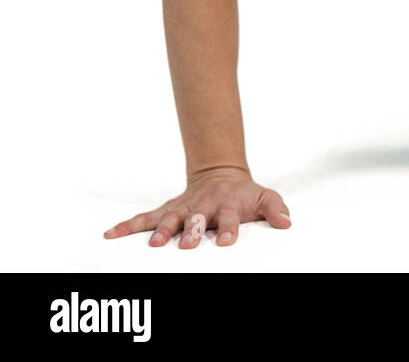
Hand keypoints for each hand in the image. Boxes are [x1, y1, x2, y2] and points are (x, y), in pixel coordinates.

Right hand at [102, 166, 291, 247]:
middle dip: (191, 231)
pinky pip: (145, 218)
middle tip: (187, 244)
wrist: (222, 175)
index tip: (227, 240)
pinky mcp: (168, 210)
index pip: (229, 217)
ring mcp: (184, 209)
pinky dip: (129, 225)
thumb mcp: (265, 197)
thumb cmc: (244, 194)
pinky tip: (111, 234)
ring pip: (169, 219)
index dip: (229, 228)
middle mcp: (203, 207)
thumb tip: (286, 223)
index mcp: (227, 205)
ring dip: (161, 231)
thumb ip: (276, 209)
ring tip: (154, 244)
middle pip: (196, 219)